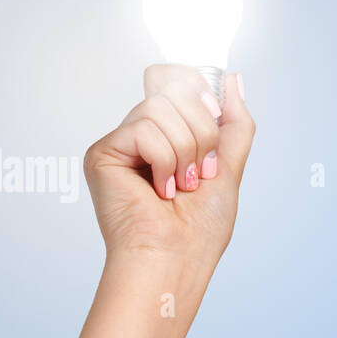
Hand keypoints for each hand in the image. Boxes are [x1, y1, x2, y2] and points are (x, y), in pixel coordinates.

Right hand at [83, 64, 254, 266]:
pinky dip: (163, 160)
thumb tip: (232, 79)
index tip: (214, 137)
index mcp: (171, 137)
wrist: (177, 258)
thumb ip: (234, 122)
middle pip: (176, 90)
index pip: (181, 84)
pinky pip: (143, 127)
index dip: (202, 99)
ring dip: (185, 151)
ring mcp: (123, 144)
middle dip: (202, 134)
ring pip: (161, 107)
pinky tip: (159, 189)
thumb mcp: (229, 166)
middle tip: (200, 173)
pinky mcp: (103, 152)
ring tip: (181, 185)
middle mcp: (144, 136)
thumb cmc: (200, 230)